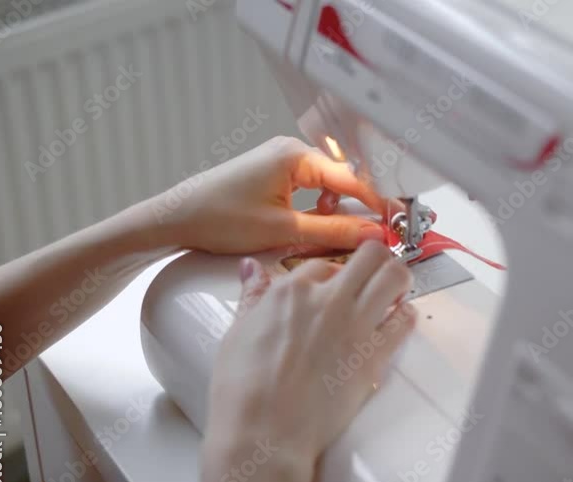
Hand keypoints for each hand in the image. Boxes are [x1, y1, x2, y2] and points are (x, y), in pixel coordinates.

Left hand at [154, 136, 388, 253]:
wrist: (174, 219)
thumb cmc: (218, 218)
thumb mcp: (283, 231)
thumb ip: (333, 233)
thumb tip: (372, 236)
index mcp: (296, 156)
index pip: (353, 178)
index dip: (378, 203)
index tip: (398, 223)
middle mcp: (291, 152)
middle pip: (343, 181)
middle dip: (360, 209)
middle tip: (377, 235)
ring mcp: (282, 163)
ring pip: (327, 188)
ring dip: (337, 213)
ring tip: (339, 237)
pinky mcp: (274, 177)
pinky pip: (311, 192)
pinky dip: (319, 212)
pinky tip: (315, 230)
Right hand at [204, 241, 415, 481]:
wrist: (264, 432)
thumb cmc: (245, 392)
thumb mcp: (237, 333)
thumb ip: (253, 297)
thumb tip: (251, 271)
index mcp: (291, 292)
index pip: (323, 263)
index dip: (333, 272)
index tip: (337, 281)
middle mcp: (327, 300)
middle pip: (369, 256)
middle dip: (376, 258)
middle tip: (377, 270)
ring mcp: (354, 325)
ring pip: (394, 277)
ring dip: (399, 277)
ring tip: (397, 287)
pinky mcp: (374, 355)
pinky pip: (404, 321)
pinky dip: (407, 315)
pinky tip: (401, 318)